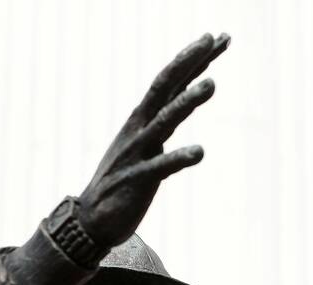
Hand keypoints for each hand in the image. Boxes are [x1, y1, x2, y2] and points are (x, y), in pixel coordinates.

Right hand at [76, 33, 229, 246]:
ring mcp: (137, 153)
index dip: (195, 59)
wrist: (92, 219)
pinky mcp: (137, 181)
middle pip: (165, 87)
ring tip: (211, 85)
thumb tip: (184, 98)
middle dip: (189, 62)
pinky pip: (160, 167)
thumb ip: (164, 119)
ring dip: (186, 103)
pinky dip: (178, 158)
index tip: (219, 38)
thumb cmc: (125, 179)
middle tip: (212, 40)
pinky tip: (199, 153)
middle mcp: (139, 128)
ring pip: (163, 121)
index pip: (172, 80)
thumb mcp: (148, 142)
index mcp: (143, 118)